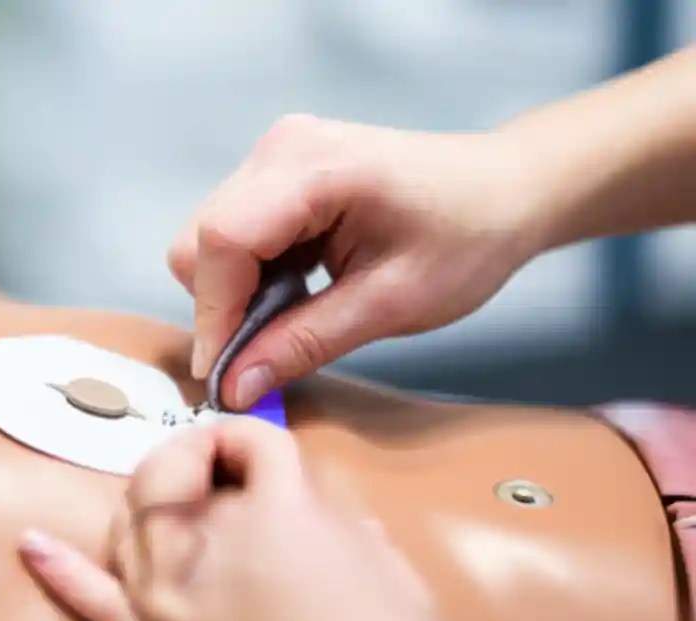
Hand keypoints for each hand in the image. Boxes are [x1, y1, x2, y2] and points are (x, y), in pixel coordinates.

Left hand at [18, 419, 476, 620]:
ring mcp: (170, 600)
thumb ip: (330, 513)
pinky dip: (62, 570)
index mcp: (275, 516)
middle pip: (169, 468)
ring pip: (130, 520)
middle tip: (221, 462)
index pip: (249, 440)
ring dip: (150, 496)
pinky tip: (34, 545)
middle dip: (194, 450)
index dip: (261, 436)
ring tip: (176, 493)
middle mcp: (207, 550)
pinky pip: (95, 602)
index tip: (269, 453)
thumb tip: (300, 497)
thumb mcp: (383, 562)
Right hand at [171, 114, 543, 408]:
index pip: (222, 241)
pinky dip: (249, 275)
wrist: (505, 190)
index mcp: (316, 167)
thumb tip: (234, 386)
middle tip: (265, 353)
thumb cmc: (468, 237)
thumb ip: (304, 343)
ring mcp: (276, 154)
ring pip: (207, 240)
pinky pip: (231, 232)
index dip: (214, 314)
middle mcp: (282, 149)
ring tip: (295, 315)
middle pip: (201, 240)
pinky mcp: (277, 170)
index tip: (225, 375)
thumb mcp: (391, 304)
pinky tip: (297, 288)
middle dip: (222, 306)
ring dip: (235, 292)